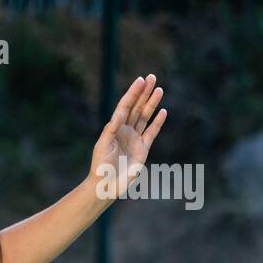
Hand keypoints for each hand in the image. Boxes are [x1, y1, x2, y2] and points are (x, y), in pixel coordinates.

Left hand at [91, 74, 166, 200]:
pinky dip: (157, 122)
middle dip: (144, 93)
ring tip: (159, 89)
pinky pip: (152, 132)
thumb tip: (118, 115)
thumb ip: (110, 130)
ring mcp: (135, 139)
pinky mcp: (143, 149)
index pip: (125, 106)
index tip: (140, 80)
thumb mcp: (102, 146)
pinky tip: (163, 111)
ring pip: (145, 117)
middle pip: (136, 107)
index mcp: (114, 128)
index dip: (133, 93)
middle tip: (152, 77)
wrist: (106, 185)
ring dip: (152, 103)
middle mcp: (125, 131)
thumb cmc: (100, 167)